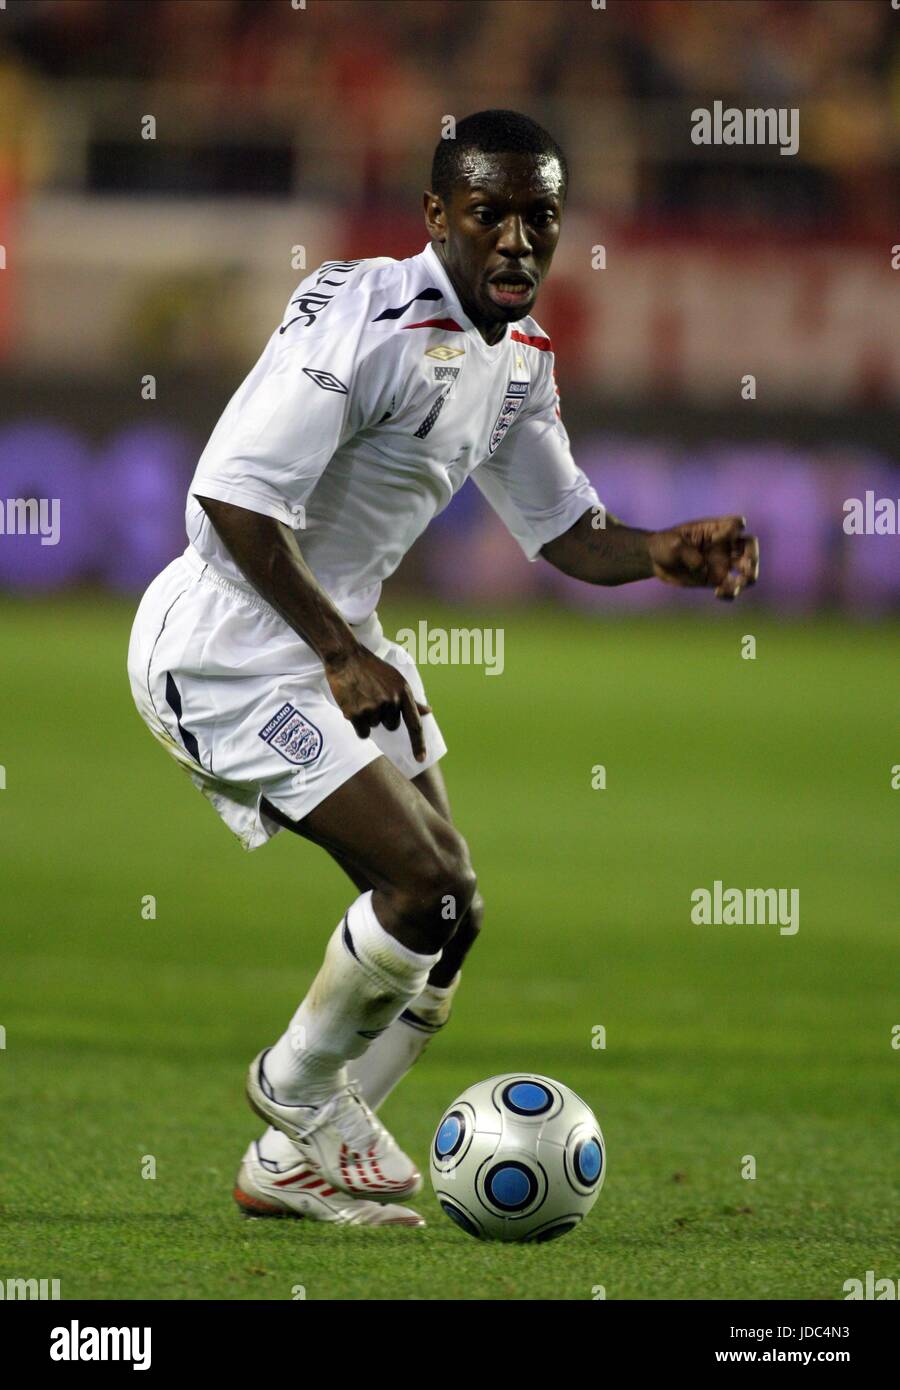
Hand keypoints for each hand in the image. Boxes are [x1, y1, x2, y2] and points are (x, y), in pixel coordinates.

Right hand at [325, 645, 430, 761]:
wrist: (347, 657)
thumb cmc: (372, 668)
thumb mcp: (396, 680)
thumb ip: (410, 699)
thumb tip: (428, 711)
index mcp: (403, 693)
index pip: (414, 724)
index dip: (418, 744)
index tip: (421, 759)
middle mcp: (390, 701)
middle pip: (391, 726)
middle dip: (383, 717)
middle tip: (372, 698)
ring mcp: (373, 707)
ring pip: (374, 727)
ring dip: (368, 717)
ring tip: (361, 697)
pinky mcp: (356, 713)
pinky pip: (362, 732)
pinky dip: (358, 725)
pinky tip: (353, 706)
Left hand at [648, 516, 758, 600]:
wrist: (656, 560)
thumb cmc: (665, 545)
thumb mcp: (672, 544)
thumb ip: (687, 553)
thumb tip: (702, 567)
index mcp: (716, 529)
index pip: (738, 524)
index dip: (734, 530)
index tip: (717, 538)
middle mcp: (724, 545)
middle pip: (750, 546)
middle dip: (753, 556)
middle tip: (744, 567)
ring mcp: (722, 563)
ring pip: (748, 569)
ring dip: (750, 577)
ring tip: (738, 584)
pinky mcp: (716, 580)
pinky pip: (732, 588)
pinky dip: (730, 593)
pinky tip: (718, 593)